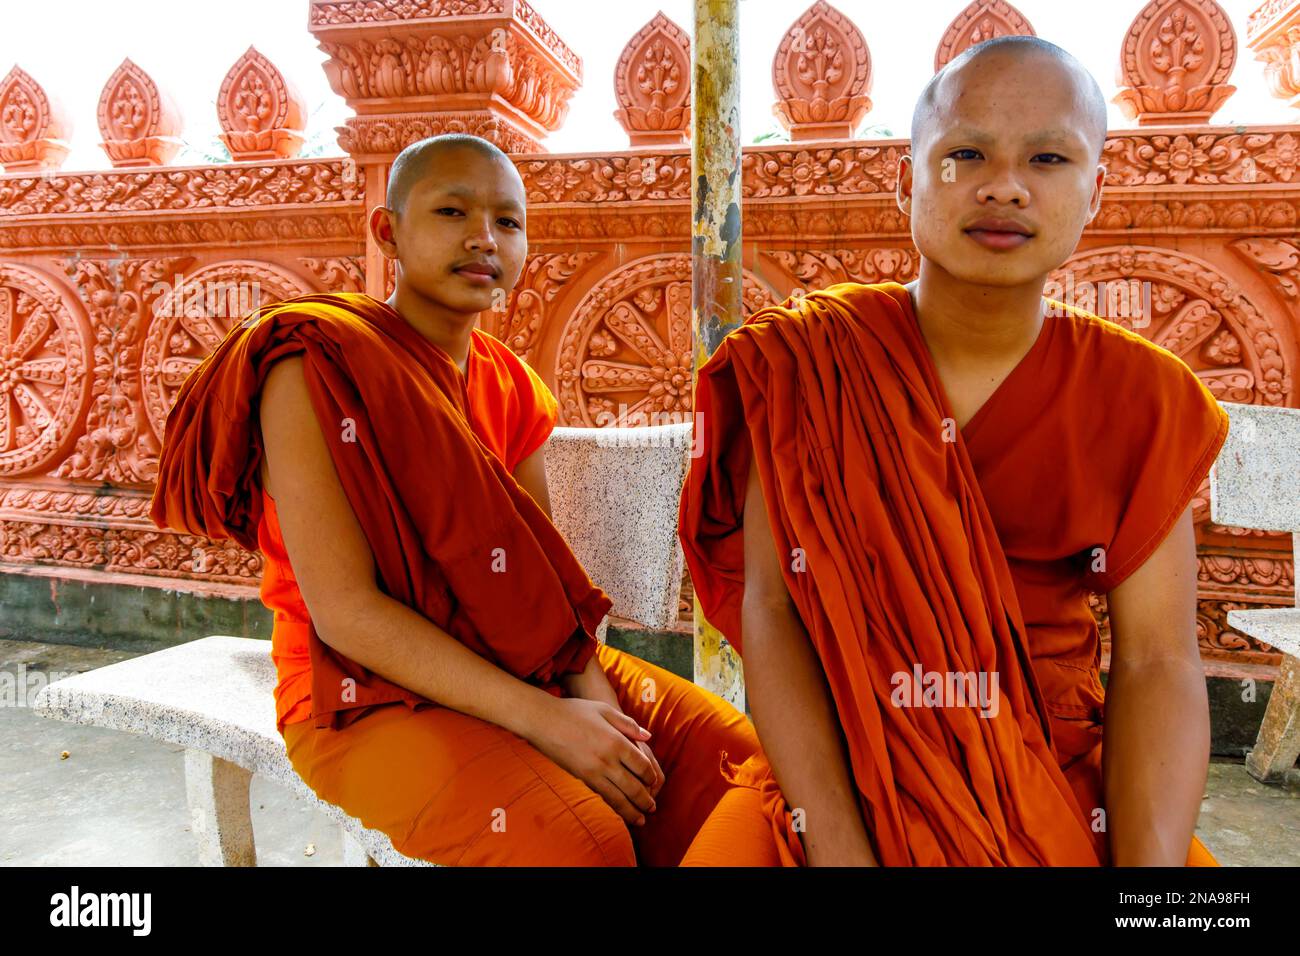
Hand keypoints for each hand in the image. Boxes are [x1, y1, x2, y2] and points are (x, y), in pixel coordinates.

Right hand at [527, 696, 659, 826]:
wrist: (543, 721)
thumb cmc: (574, 711)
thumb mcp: (605, 710)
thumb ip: (628, 724)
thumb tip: (648, 737)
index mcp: (617, 741)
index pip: (643, 766)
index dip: (651, 777)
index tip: (654, 782)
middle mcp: (607, 760)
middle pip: (634, 787)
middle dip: (645, 801)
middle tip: (652, 808)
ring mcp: (593, 772)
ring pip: (618, 798)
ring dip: (632, 811)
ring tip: (640, 820)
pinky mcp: (581, 779)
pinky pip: (602, 797)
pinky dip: (613, 808)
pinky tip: (619, 812)